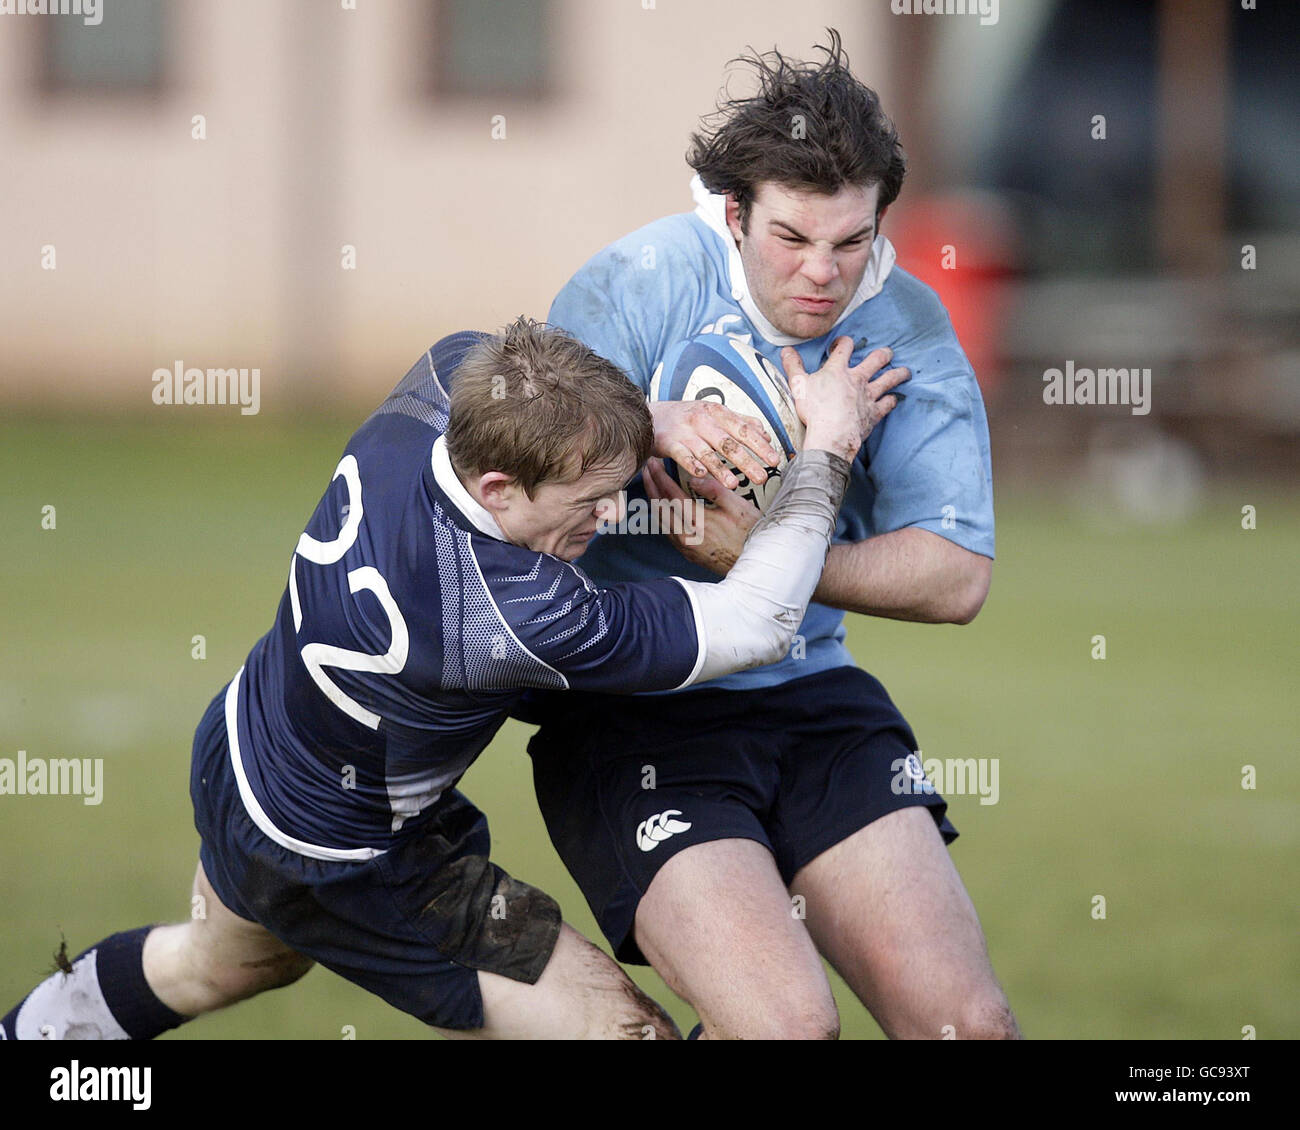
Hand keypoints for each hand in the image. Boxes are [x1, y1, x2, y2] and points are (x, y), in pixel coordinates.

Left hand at [643, 458, 758, 575]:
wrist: (757, 565)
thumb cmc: (751, 534)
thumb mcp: (737, 505)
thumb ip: (714, 489)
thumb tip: (694, 478)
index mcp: (696, 521)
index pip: (670, 494)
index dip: (660, 476)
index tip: (654, 463)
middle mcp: (686, 536)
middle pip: (660, 507)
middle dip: (651, 486)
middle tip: (647, 469)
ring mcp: (686, 547)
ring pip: (662, 522)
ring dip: (654, 501)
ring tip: (652, 485)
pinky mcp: (689, 555)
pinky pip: (668, 533)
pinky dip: (663, 517)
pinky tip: (665, 510)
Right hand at [648, 399, 781, 491]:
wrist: (649, 414)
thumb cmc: (686, 417)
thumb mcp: (714, 413)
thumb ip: (740, 422)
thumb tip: (765, 433)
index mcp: (717, 412)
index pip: (743, 430)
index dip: (760, 445)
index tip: (774, 460)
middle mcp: (702, 420)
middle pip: (728, 443)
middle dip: (747, 461)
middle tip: (762, 478)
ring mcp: (685, 431)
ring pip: (706, 452)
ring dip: (720, 469)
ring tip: (734, 484)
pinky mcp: (668, 442)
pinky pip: (682, 455)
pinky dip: (691, 465)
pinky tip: (701, 476)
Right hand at [782, 337, 909, 462]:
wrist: (831, 435)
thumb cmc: (814, 410)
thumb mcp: (797, 385)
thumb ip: (792, 366)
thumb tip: (786, 350)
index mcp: (837, 370)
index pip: (844, 347)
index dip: (844, 342)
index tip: (842, 344)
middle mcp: (857, 379)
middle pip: (876, 360)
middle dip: (883, 354)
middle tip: (887, 352)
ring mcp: (868, 396)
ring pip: (889, 379)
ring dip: (898, 374)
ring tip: (905, 371)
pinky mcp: (874, 413)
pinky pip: (888, 404)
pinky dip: (892, 400)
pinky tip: (895, 398)